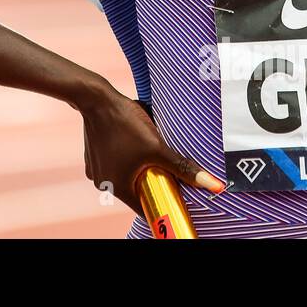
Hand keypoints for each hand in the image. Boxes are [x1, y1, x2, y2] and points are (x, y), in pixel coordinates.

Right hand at [78, 86, 224, 216]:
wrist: (96, 99)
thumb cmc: (124, 122)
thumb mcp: (157, 147)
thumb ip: (183, 168)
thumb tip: (212, 185)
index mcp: (116, 187)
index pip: (146, 207)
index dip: (163, 202)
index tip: (176, 194)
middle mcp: (103, 182)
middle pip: (137, 191)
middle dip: (153, 181)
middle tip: (166, 168)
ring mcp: (97, 169)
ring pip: (127, 176)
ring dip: (141, 169)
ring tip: (149, 152)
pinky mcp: (94, 156)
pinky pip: (116, 164)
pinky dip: (128, 159)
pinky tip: (134, 143)